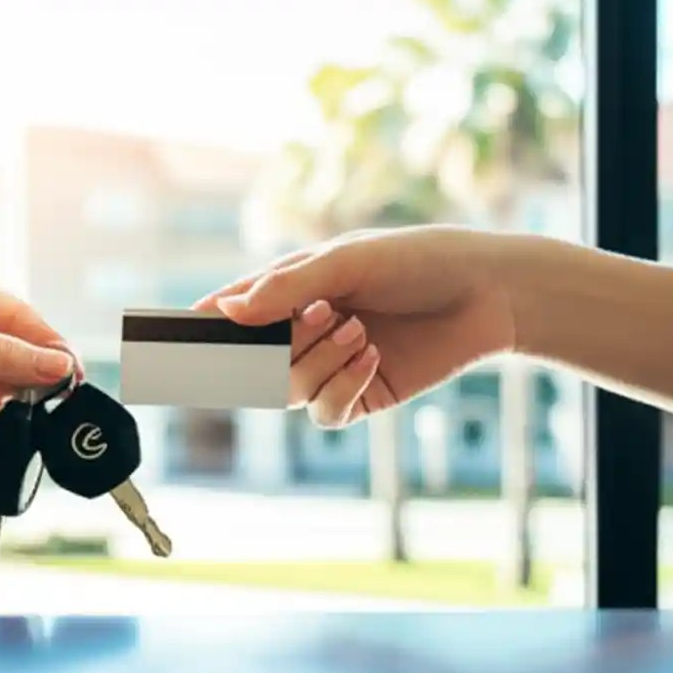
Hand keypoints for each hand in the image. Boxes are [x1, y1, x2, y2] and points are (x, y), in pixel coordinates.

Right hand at [196, 226, 515, 427]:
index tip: (183, 333)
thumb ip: (287, 287)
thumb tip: (227, 312)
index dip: (207, 323)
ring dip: (317, 362)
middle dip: (281, 344)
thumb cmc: (417, 260)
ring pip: (288, 390)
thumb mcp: (349, 261)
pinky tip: (371, 357)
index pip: (234, 310)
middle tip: (318, 316)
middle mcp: (305, 330)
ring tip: (357, 329)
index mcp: (293, 289)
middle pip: (255, 360)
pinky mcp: (360, 395)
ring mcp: (330, 365)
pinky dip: (342, 386)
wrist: (489, 292)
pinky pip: (326, 412)